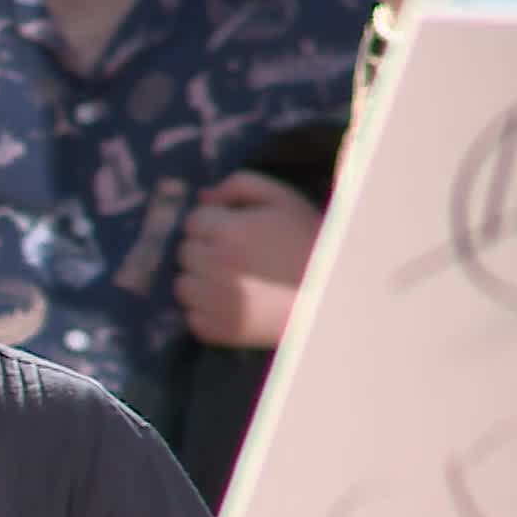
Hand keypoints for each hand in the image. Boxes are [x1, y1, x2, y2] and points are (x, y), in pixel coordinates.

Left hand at [175, 171, 322, 348]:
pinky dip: (207, 313)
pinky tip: (235, 306)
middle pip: (185, 252)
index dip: (214, 224)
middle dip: (205, 251)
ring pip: (182, 285)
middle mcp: (213, 265)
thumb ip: (241, 186)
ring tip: (233, 283)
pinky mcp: (217, 330)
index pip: (193, 221)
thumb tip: (203, 196)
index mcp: (228, 230)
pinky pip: (193, 317)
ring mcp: (213, 301)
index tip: (235, 233)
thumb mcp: (283, 200)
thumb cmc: (309, 242)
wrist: (333, 296)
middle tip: (238, 258)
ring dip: (200, 282)